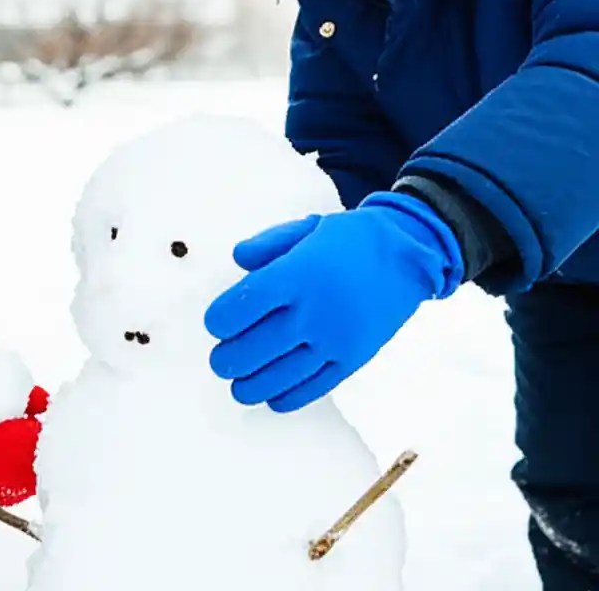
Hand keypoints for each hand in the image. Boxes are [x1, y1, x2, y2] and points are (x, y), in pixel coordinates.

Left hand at [203, 192, 462, 411]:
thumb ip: (267, 244)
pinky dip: (285, 397)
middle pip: (251, 350)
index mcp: (297, 274)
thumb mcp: (305, 229)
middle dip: (226, 360)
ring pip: (278, 377)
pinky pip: (312, 389)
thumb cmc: (351, 241)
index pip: (240, 308)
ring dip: (248, 385)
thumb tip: (238, 259)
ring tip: (238, 382)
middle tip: (221, 358)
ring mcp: (335, 340)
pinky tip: (270, 395)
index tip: (216, 323)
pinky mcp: (353, 359)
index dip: (219, 321)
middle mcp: (314, 311)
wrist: (410, 256)